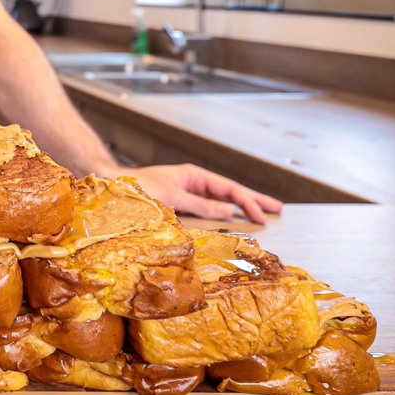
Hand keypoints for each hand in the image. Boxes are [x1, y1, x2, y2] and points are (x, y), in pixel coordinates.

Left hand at [112, 163, 282, 223]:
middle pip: (230, 191)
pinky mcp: (182, 203)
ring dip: (242, 207)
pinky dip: (225, 213)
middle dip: (254, 200)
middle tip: (279, 209)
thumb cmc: (139, 189)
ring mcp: (189, 192)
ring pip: (222, 200)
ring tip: (264, 214)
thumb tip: (229, 211)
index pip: (229, 188)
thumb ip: (200, 205)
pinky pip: (209, 207)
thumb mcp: (172, 197)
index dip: (248, 201)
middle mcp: (194, 182)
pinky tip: (235, 218)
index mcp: (194, 175)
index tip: (263, 215)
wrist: (115, 187)